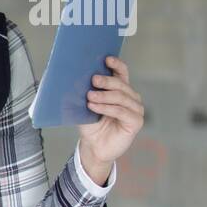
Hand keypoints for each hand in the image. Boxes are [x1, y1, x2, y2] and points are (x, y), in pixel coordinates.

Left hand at [77, 54, 143, 177]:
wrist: (93, 147)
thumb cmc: (91, 125)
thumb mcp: (84, 106)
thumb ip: (83, 93)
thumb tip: (71, 79)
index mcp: (121, 90)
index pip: (122, 73)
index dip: (116, 65)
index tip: (106, 59)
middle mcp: (131, 98)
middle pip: (121, 85)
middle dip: (107, 81)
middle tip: (93, 80)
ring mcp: (135, 110)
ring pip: (121, 98)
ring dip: (105, 96)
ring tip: (89, 97)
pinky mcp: (135, 122)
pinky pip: (122, 112)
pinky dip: (108, 108)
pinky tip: (94, 107)